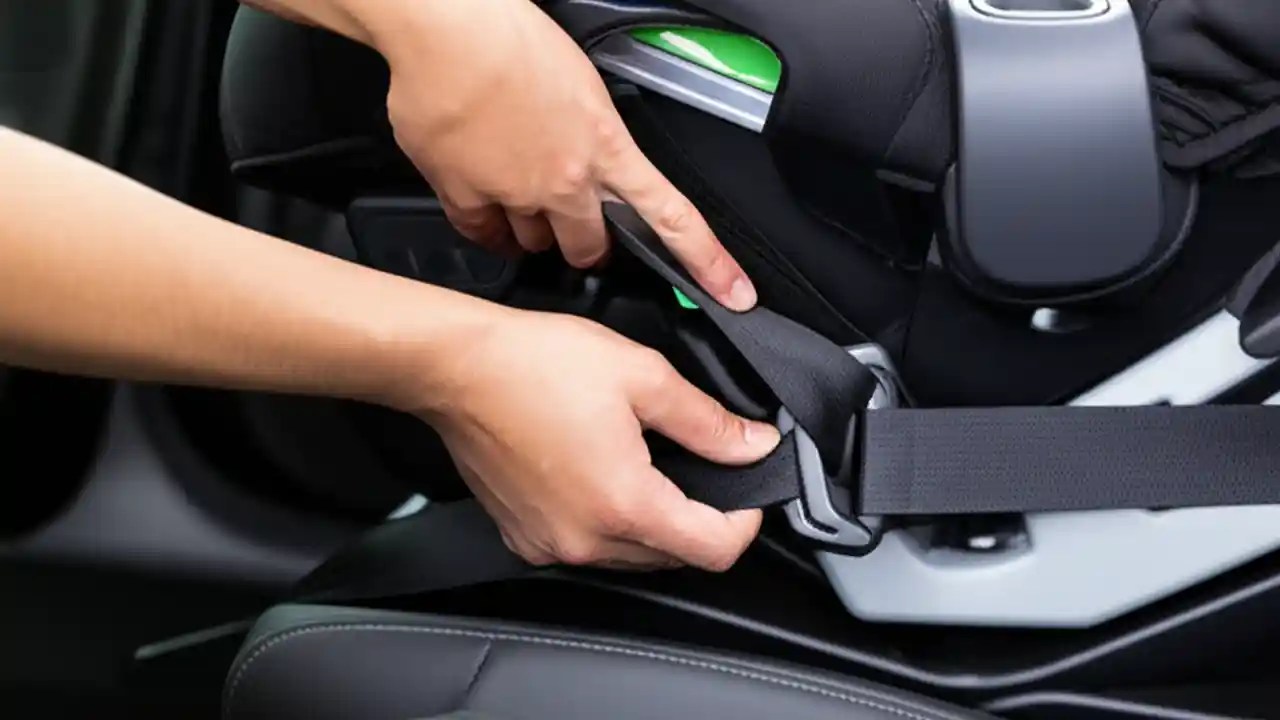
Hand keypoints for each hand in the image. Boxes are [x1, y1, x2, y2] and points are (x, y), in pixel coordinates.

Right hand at [375, 0, 757, 310]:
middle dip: (587, 244)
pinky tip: (489, 210)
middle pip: (589, 247)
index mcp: (606, 147)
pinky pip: (485, 236)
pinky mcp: (467, 196)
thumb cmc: (511, 39)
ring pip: (534, 242)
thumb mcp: (582, 86)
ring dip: (534, 229)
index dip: (707, 261)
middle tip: (576, 228)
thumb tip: (590, 152)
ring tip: (520, 190)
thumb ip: (594, 133)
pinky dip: (489, 228)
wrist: (449, 29)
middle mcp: (566, 181)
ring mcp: (516, 194)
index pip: (672, 217)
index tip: (734, 293)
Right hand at [411, 308, 780, 570]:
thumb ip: (708, 421)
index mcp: (624, 504)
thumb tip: (755, 445)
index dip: (746, 520)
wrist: (455, 366)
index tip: (747, 488)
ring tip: (646, 462)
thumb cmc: (535, 363)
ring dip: (654, 521)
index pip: (716, 550)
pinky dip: (609, 522)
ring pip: (632, 555)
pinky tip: (601, 473)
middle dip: (701, 517)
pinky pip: (588, 547)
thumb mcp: (643, 375)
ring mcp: (550, 544)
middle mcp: (586, 540)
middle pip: (676, 556)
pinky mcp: (523, 537)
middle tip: (702, 464)